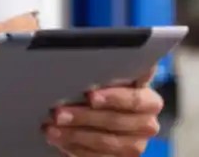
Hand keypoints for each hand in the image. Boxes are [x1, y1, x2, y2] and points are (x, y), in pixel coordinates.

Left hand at [42, 68, 164, 155]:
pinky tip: (58, 139)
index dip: (113, 97)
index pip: (135, 96)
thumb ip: (101, 65)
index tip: (90, 95)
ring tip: (51, 127)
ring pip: (107, 141)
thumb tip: (80, 51)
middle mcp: (147, 120)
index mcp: (147, 95)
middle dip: (84, 116)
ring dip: (75, 134)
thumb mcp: (100, 72)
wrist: (93, 111)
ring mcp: (136, 143)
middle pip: (117, 120)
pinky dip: (75, 148)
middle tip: (58, 112)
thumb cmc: (96, 85)